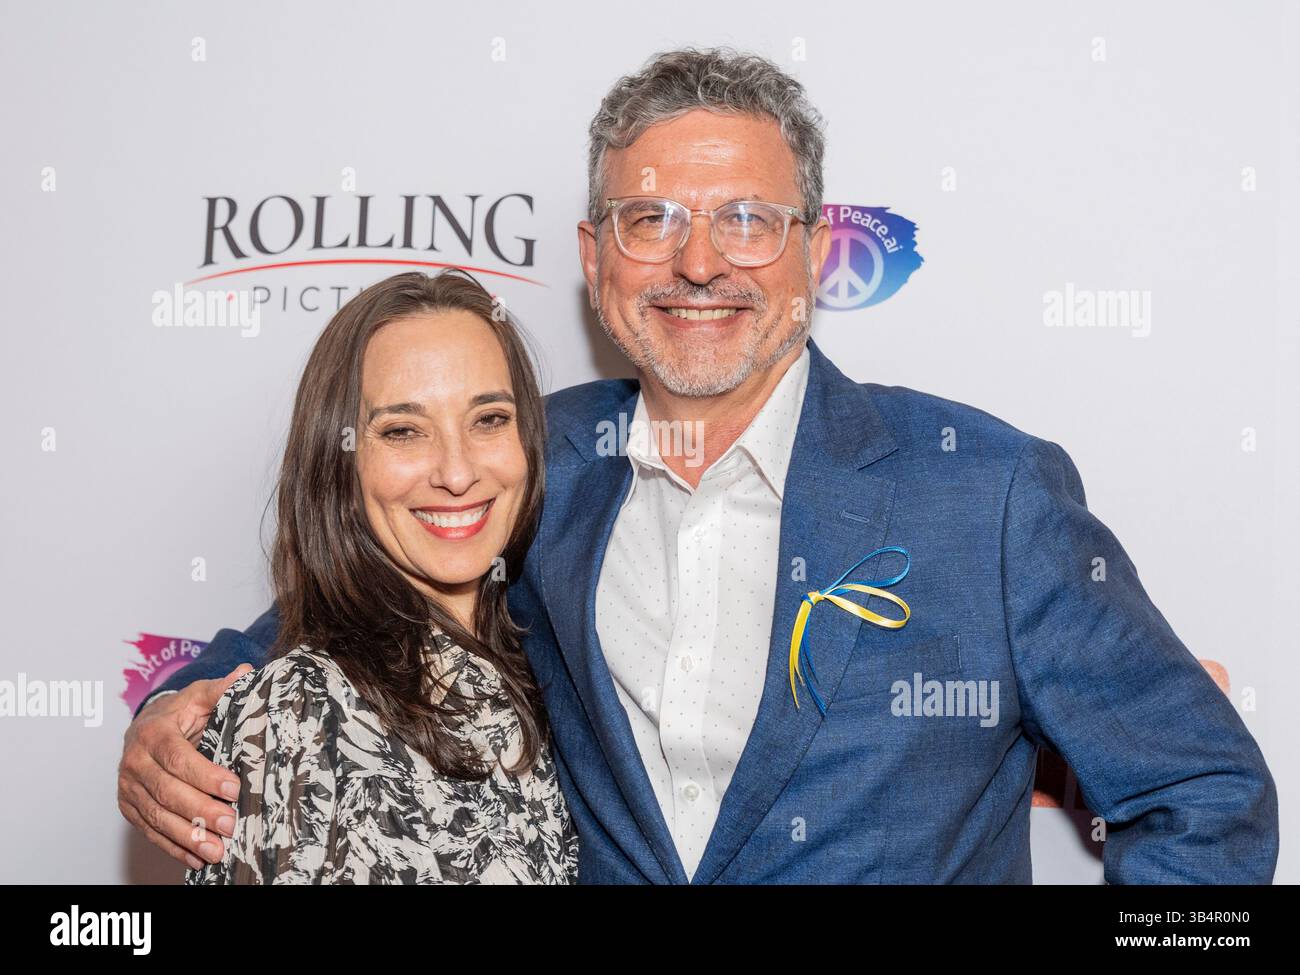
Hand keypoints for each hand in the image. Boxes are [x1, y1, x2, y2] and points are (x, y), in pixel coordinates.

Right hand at [117, 665, 253, 868]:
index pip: (178, 758)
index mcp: (153, 733)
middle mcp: (134, 762)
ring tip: (217, 851)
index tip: (234, 789)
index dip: (205, 776)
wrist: (146, 726)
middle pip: (167, 792)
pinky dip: (174, 847)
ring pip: (157, 817)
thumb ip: (221, 689)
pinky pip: (150, 832)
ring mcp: (128, 788)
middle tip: (230, 825)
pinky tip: (197, 859)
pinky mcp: (129, 807)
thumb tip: (246, 673)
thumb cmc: (180, 713)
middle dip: (200, 811)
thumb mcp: (199, 696)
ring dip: (188, 837)